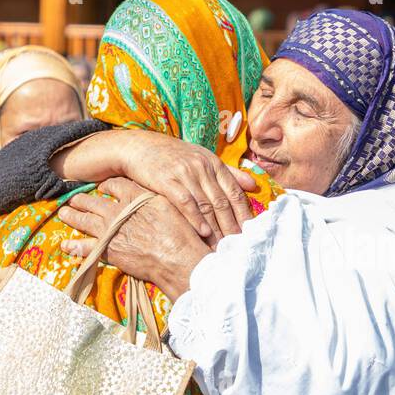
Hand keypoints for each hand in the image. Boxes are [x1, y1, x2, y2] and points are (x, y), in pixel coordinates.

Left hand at [58, 177, 210, 298]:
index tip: (102, 186)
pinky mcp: (107, 250)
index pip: (115, 184)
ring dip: (72, 216)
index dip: (107, 185)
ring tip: (64, 213)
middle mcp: (118, 210)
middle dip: (83, 199)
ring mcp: (109, 230)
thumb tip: (150, 192)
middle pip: (94, 201)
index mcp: (134, 197)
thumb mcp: (171, 206)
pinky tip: (65, 245)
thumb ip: (154, 197)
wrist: (178, 259)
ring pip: (84, 220)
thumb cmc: (182, 233)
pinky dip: (74, 246)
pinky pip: (84, 247)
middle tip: (74, 199)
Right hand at [103, 131, 258, 245]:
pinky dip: (196, 219)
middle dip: (232, 227)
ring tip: (223, 247)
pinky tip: (203, 233)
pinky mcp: (167, 180)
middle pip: (223, 202)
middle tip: (239, 246)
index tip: (251, 233)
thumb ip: (230, 173)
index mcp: (214, 164)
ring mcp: (185, 174)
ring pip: (206, 205)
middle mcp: (202, 168)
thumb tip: (254, 186)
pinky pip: (185, 202)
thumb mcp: (203, 158)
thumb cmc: (174, 156)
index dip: (244, 214)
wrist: (139, 147)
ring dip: (216, 228)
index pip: (235, 192)